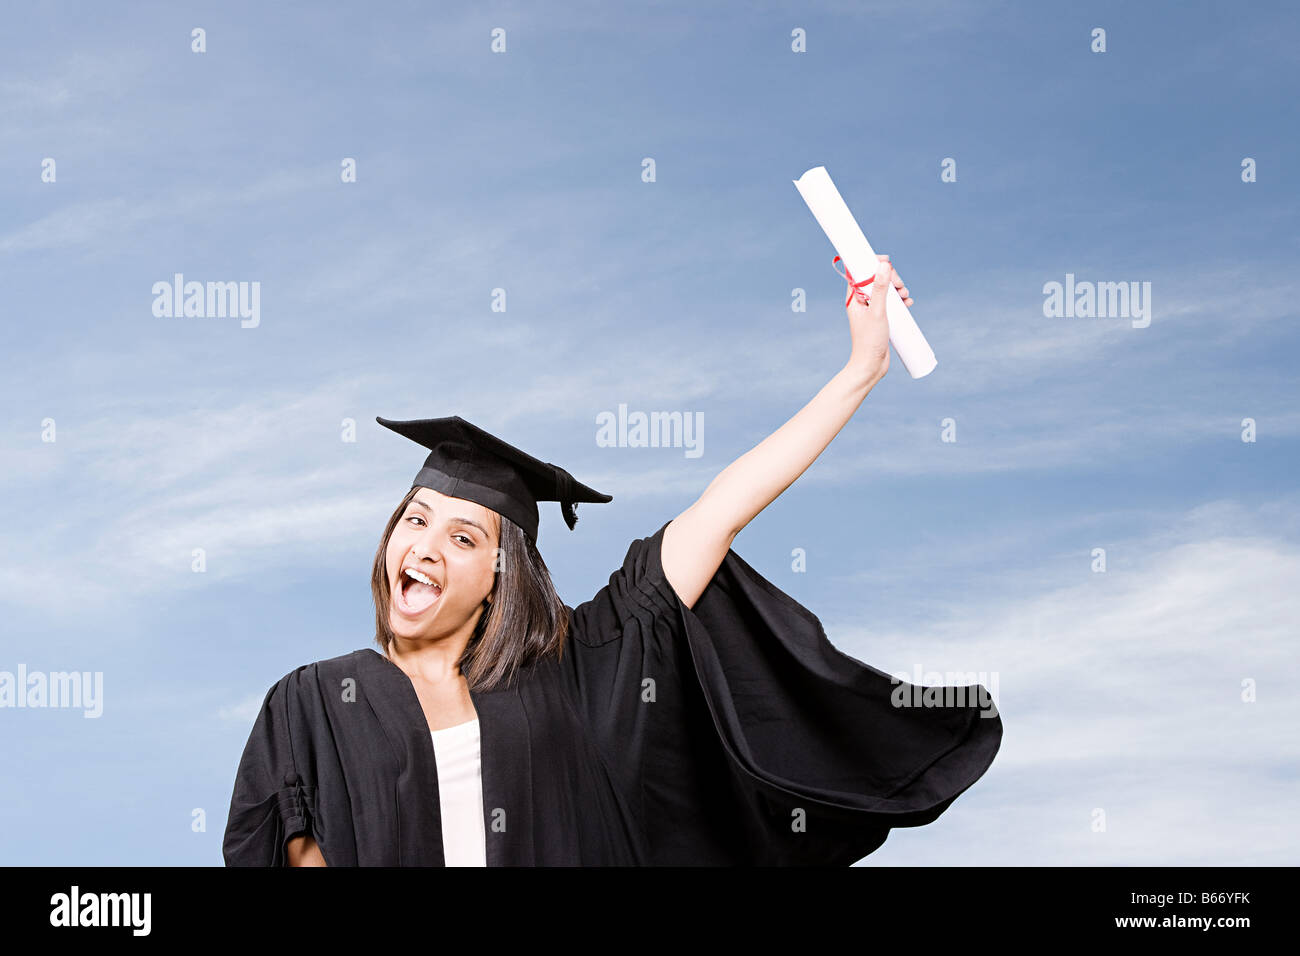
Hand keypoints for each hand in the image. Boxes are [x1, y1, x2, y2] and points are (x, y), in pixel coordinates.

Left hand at [845, 253, 910, 386]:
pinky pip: (892, 303)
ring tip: (905, 296)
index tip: (886, 260)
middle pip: (876, 279)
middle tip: (899, 285)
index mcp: (854, 298)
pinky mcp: (881, 318)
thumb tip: (883, 265)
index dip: (871, 262)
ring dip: (898, 289)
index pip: (859, 272)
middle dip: (890, 278)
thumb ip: (880, 288)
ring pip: (886, 290)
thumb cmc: (869, 341)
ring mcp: (872, 310)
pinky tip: (908, 303)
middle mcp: (861, 302)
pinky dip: (900, 301)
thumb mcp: (877, 311)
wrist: (871, 366)